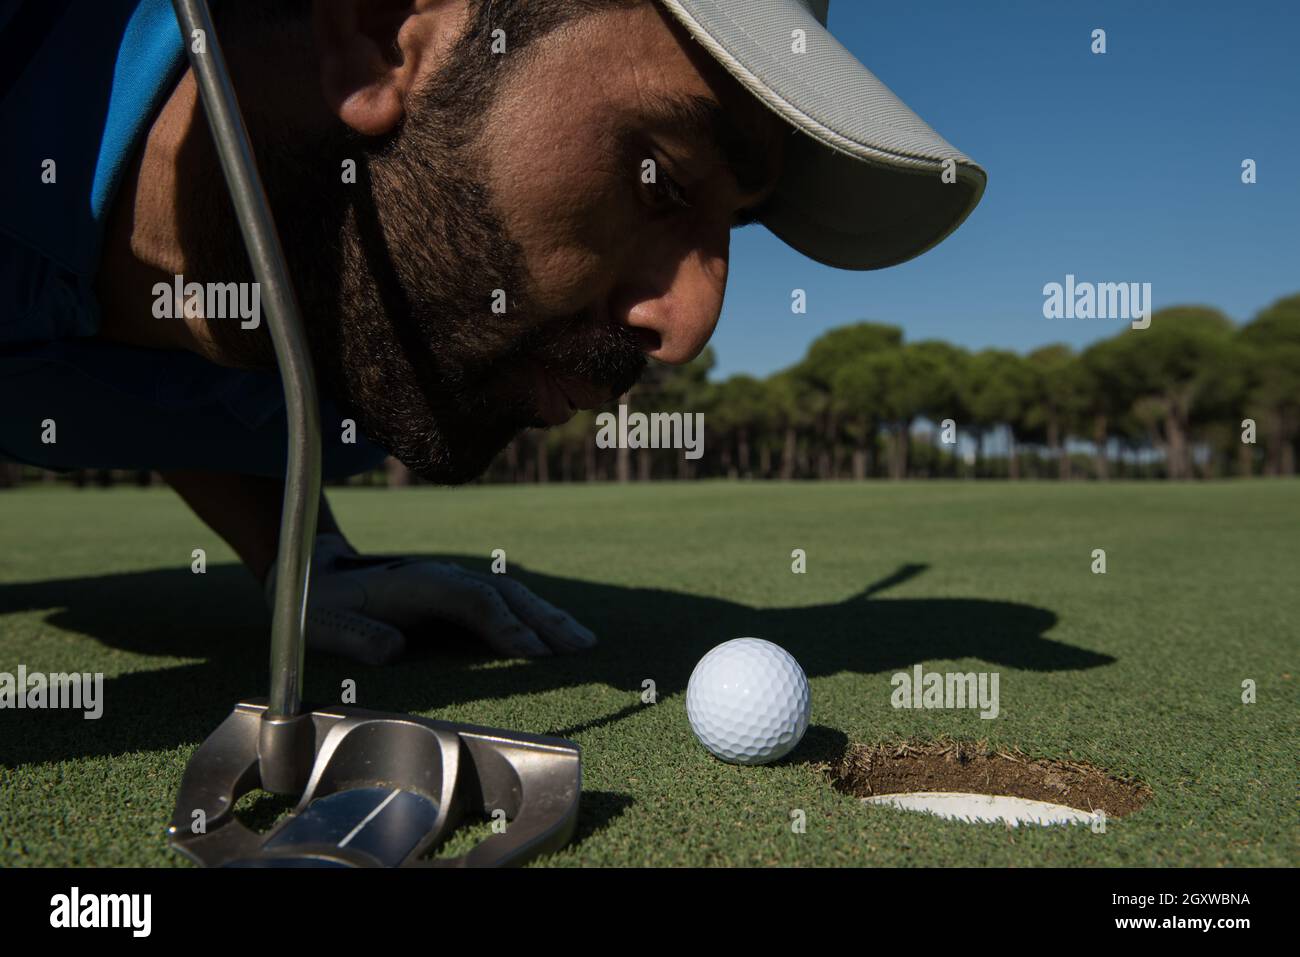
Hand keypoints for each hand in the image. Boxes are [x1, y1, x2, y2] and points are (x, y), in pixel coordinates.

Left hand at [265, 534, 597, 664]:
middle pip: (506, 593)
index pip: (472, 600)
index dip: (505, 625)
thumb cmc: (323, 607)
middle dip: (546, 620)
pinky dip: (537, 616)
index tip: (534, 653)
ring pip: (513, 595)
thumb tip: (392, 649)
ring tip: (586, 643)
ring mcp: (456, 582)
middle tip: (582, 650)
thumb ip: (356, 636)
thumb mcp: (325, 623)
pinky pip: (507, 602)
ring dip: (550, 617)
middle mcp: (445, 576)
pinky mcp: (460, 594)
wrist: (316, 574)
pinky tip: (560, 633)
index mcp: (417, 582)